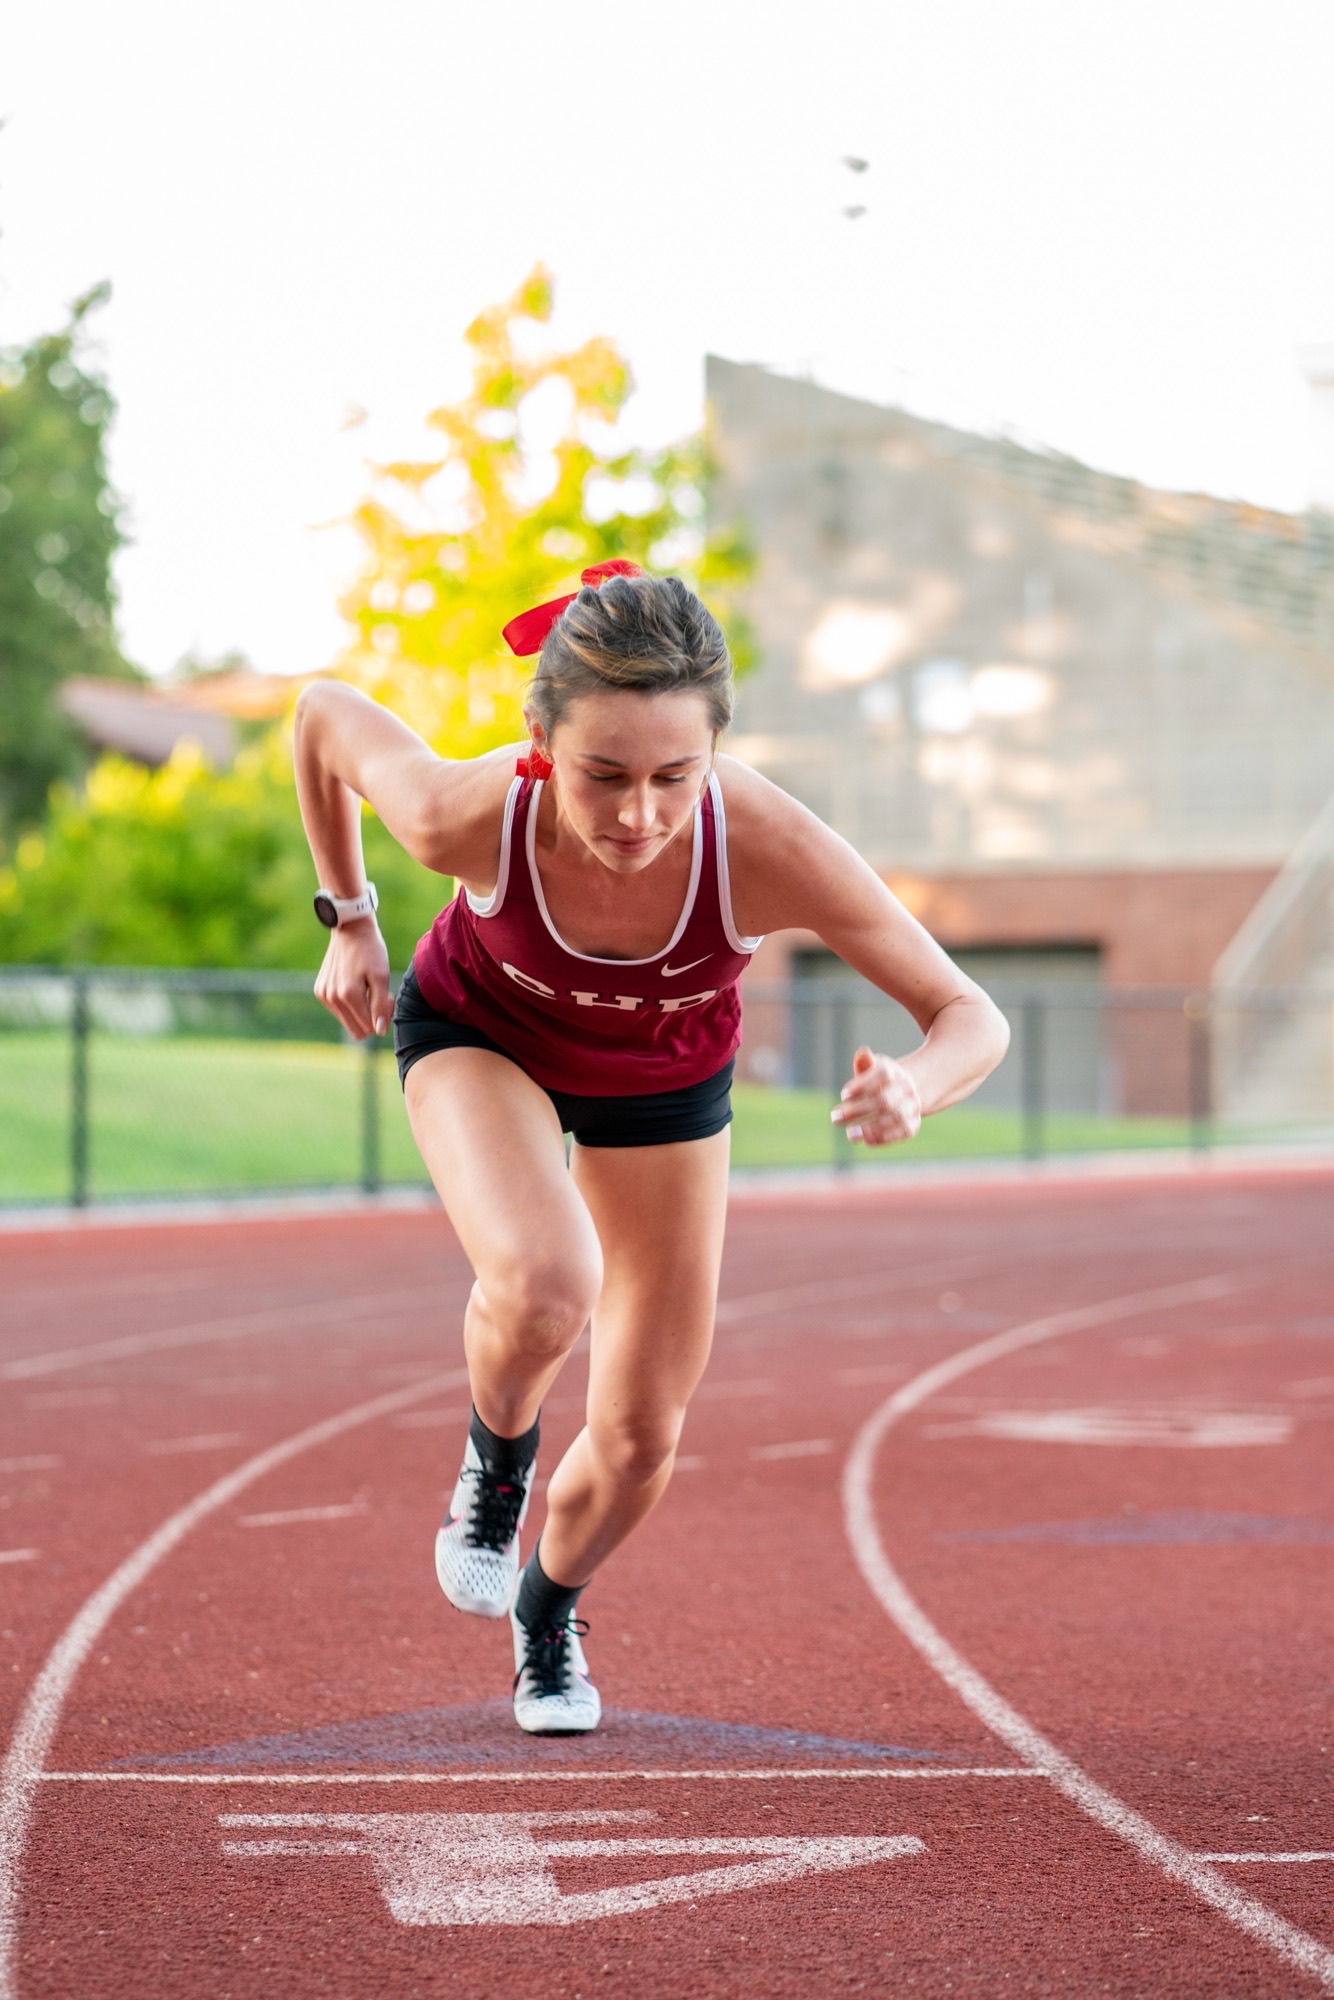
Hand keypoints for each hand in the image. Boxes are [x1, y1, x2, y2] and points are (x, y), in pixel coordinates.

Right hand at [313, 917, 391, 1040]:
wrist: (351, 929)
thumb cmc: (371, 951)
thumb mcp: (382, 976)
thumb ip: (380, 1006)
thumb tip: (379, 1031)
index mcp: (348, 995)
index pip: (369, 1027)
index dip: (382, 1017)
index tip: (387, 997)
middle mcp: (332, 998)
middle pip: (356, 1030)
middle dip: (372, 1018)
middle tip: (380, 997)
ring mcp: (323, 995)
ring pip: (347, 1022)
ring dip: (361, 1011)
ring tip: (369, 990)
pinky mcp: (319, 991)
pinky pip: (338, 1011)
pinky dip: (350, 1003)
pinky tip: (357, 986)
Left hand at [831, 1046, 921, 1146]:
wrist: (904, 1091)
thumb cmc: (878, 1080)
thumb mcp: (871, 1069)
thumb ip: (865, 1065)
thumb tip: (862, 1054)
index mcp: (894, 1071)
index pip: (882, 1074)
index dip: (863, 1085)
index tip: (843, 1095)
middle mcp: (906, 1088)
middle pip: (885, 1100)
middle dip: (859, 1110)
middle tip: (835, 1119)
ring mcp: (913, 1106)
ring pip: (896, 1117)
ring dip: (872, 1127)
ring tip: (850, 1135)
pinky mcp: (914, 1123)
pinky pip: (904, 1132)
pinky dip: (885, 1138)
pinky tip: (866, 1141)